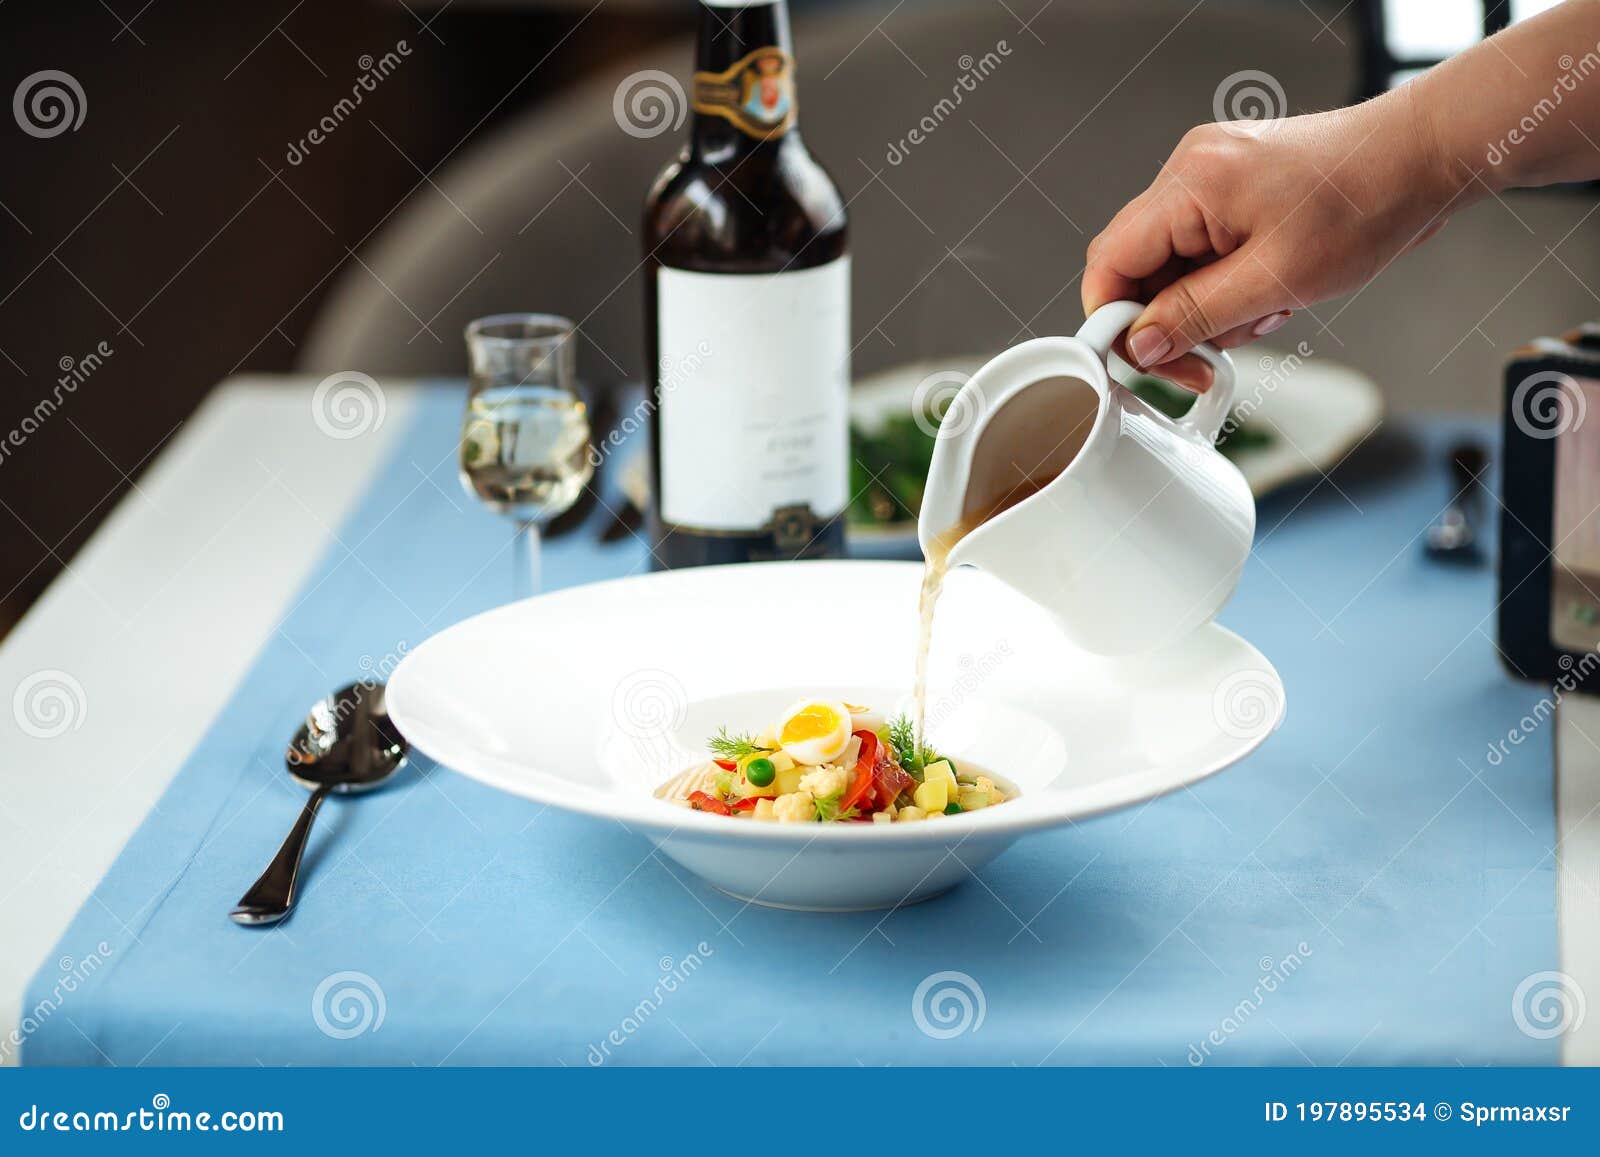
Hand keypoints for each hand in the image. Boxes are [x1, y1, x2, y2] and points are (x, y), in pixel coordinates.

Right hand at [1082, 88, 1460, 390]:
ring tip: (1263, 311)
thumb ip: (1197, 315)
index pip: (1110, 261)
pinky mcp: (1231, 185)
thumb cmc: (1366, 203)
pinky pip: (1201, 248)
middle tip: (1206, 359)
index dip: (1114, 320)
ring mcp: (1210, 174)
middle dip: (1168, 320)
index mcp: (1191, 184)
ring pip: (1171, 264)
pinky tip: (1267, 290)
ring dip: (1204, 305)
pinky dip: (1224, 282)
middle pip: (1137, 265)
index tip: (1142, 360)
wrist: (1422, 157)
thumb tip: (1140, 344)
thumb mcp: (1277, 280)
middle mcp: (1190, 170)